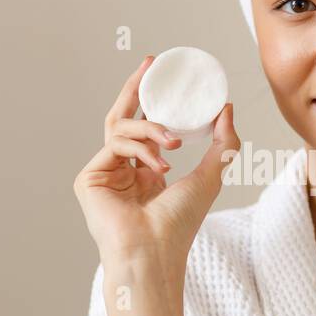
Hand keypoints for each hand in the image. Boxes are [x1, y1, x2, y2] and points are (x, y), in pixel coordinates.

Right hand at [73, 54, 239, 271]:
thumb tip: (227, 108)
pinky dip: (139, 146)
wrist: (155, 252)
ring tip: (174, 144)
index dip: (151, 99)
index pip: (145, 127)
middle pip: (124, 117)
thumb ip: (221, 143)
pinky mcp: (88, 178)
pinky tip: (158, 165)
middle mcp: (122, 171)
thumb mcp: (209, 176)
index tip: (161, 73)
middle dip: (135, 87)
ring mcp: (103, 174)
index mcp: (144, 174)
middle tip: (150, 64)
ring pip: (121, 128)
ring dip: (151, 128)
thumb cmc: (180, 225)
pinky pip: (114, 143)